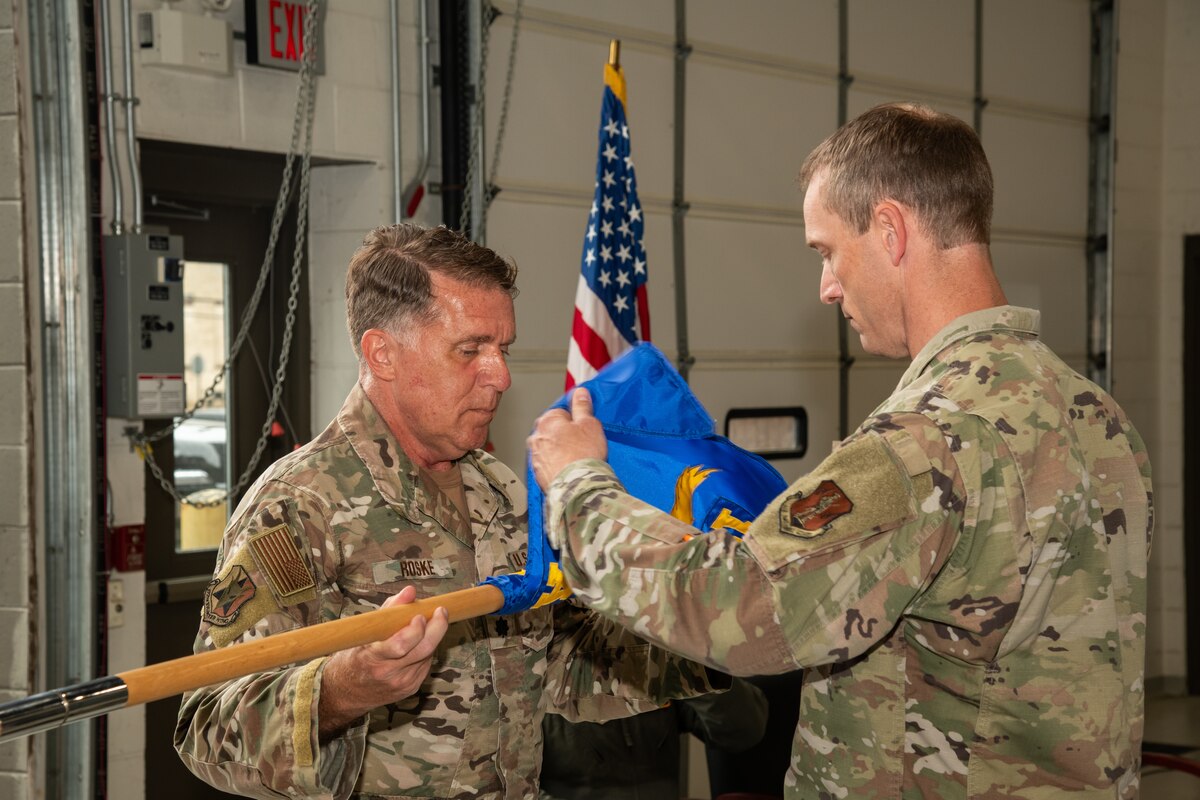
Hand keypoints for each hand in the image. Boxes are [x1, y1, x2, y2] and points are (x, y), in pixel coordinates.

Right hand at [318, 585, 449, 738]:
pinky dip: (426, 650)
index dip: (415, 630)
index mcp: (373, 658)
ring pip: (427, 655)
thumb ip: (389, 609)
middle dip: (437, 628)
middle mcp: (389, 674)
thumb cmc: (355, 656)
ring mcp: (402, 684)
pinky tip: (419, 643)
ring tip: (428, 624)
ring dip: (431, 637)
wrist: (347, 692)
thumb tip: (410, 591)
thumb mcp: (365, 632)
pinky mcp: (411, 688)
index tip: (420, 615)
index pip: (400, 645)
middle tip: (441, 611)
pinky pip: (426, 664)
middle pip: (423, 650)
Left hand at [527, 388, 607, 489]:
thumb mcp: (590, 424)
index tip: (583, 427)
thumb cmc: (583, 455)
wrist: (577, 486)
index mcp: (548, 420)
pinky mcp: (538, 473)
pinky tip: (570, 469)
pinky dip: (557, 466)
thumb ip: (582, 407)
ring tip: (577, 459)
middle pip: (554, 431)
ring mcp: (535, 456)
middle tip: (583, 444)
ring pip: (550, 448)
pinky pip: (549, 464)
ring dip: (561, 451)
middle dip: (566, 435)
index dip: (575, 420)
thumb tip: (580, 393)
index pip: (561, 412)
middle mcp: (536, 437)